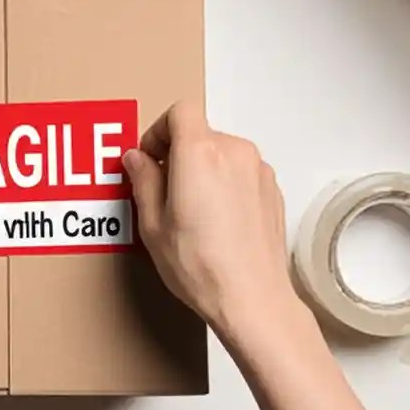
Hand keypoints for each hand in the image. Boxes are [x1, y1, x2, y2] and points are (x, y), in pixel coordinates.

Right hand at [121, 101, 302, 344]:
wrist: (251, 298)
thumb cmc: (203, 267)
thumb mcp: (154, 225)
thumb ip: (143, 181)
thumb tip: (137, 160)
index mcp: (200, 154)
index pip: (180, 111)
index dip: (159, 130)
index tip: (150, 158)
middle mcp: (234, 153)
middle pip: (200, 133)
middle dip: (177, 155)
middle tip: (162, 191)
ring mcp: (258, 171)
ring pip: (221, 153)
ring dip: (203, 170)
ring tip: (190, 212)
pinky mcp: (272, 190)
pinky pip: (241, 173)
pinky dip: (225, 185)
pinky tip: (215, 222)